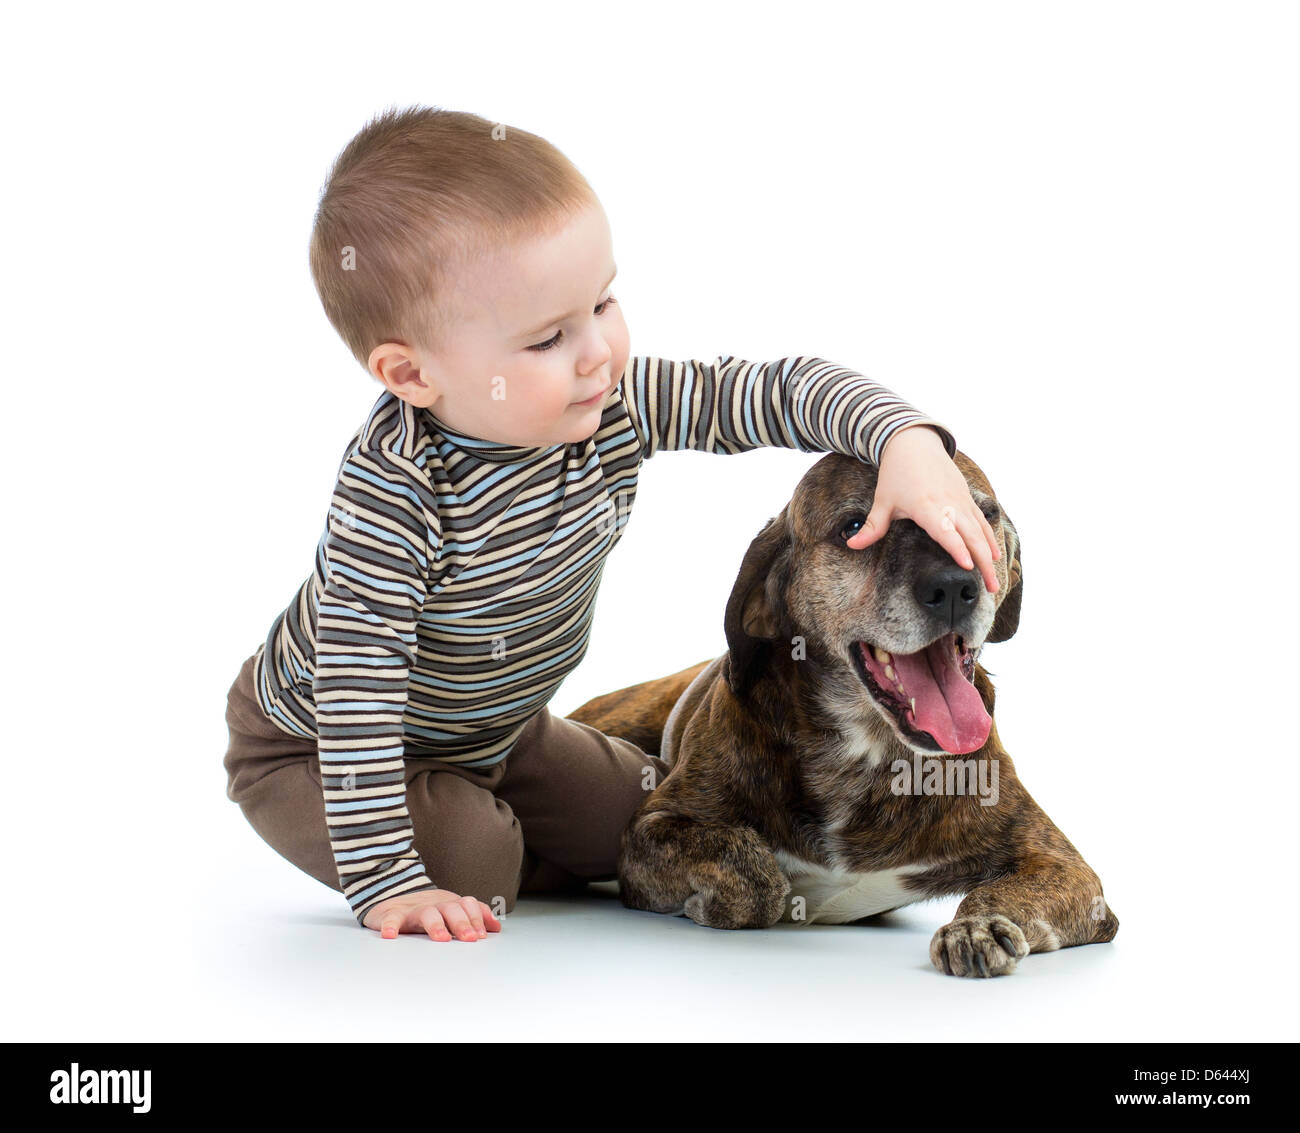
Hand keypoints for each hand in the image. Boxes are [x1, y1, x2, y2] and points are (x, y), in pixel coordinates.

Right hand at [362, 887, 502, 941]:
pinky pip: (390, 919)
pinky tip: (391, 936)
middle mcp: (434, 905)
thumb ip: (474, 916)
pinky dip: (390, 926)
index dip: (477, 918)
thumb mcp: (452, 911)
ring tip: (442, 938)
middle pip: (451, 909)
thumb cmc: (428, 910)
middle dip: (462, 923)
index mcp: (449, 904)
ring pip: (427, 914)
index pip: (467, 905)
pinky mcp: (392, 915)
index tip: (482, 936)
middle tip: (470, 939)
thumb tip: (496, 927)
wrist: (393, 898)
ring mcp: (413, 909)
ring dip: (436, 925)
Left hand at [848, 425, 1000, 592]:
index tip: (968, 567)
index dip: (957, 549)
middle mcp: (949, 504)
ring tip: (994, 580)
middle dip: (983, 563)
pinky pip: (982, 520)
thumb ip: (873, 527)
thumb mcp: (883, 500)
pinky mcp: (966, 496)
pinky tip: (994, 554)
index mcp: (927, 506)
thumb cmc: (896, 472)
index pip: (946, 531)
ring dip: (990, 555)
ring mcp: (961, 500)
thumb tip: (852, 545)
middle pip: (971, 536)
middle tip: (990, 588)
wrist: (914, 442)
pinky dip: (990, 538)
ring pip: (981, 530)